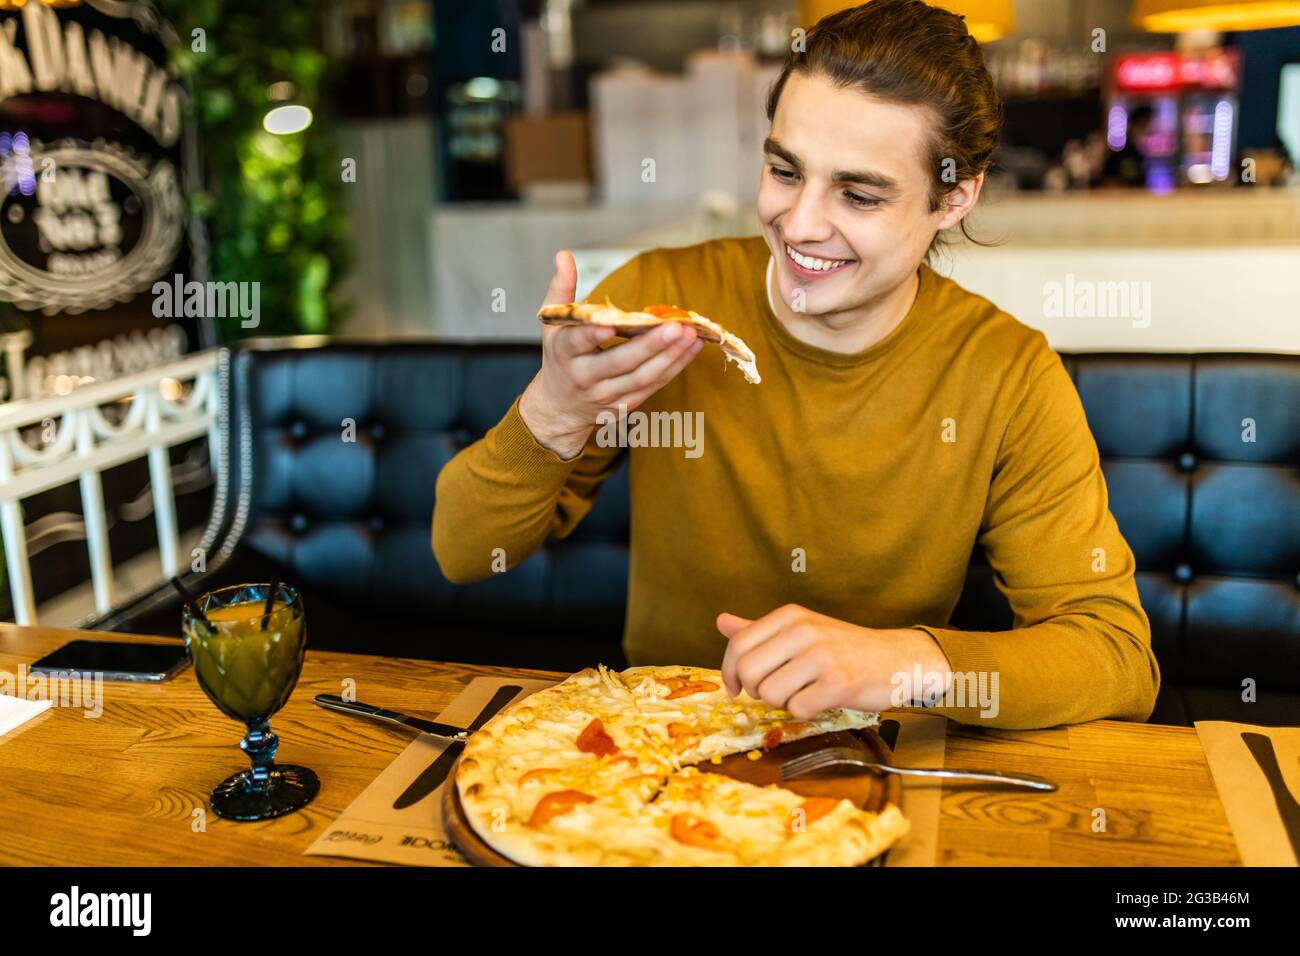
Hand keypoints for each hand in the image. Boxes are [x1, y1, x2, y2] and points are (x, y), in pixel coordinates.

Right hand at [518, 250, 705, 459]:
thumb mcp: (552, 325)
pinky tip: (692, 348)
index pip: (577, 343)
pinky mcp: (624, 404)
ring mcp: (605, 394)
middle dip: (650, 345)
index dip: (593, 336)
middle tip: (676, 326)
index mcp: (564, 353)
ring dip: (670, 356)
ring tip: (692, 335)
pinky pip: (653, 385)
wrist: (560, 407)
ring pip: (642, 377)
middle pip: (620, 362)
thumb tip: (564, 255)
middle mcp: (584, 377)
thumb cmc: (560, 359)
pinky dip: (674, 367)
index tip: (611, 326)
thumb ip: (561, 289)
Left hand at [717, 604, 952, 717]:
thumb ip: (759, 629)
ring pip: (770, 694)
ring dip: (782, 703)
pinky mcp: (838, 682)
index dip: (730, 672)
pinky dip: (804, 712)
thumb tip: (721, 621)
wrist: (897, 658)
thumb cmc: (844, 648)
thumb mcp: (800, 630)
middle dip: (756, 691)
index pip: (738, 645)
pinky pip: (797, 709)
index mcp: (790, 616)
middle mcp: (804, 630)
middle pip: (749, 672)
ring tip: (803, 692)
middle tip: (775, 692)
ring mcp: (822, 655)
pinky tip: (820, 700)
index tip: (735, 688)